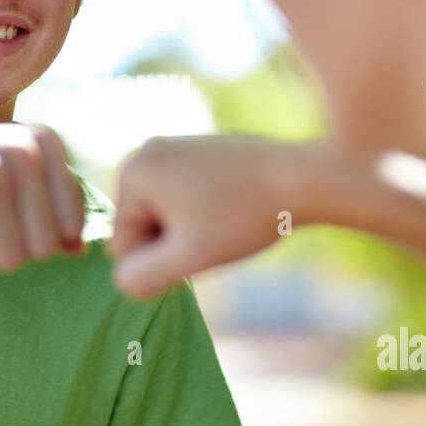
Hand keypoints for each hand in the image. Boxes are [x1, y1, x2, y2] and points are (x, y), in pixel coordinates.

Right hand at [0, 121, 84, 274]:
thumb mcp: (5, 179)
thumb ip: (48, 210)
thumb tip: (81, 252)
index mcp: (43, 142)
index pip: (73, 223)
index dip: (37, 231)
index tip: (3, 207)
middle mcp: (24, 153)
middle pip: (45, 247)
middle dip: (9, 246)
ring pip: (12, 260)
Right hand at [108, 135, 311, 297]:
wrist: (303, 177)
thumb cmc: (245, 217)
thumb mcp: (189, 258)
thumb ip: (142, 278)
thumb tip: (122, 279)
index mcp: (131, 173)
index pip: (125, 247)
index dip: (165, 256)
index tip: (203, 236)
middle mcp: (143, 151)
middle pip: (142, 228)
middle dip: (175, 240)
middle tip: (217, 228)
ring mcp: (170, 146)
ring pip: (165, 217)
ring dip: (191, 229)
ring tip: (227, 216)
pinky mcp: (195, 149)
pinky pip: (183, 199)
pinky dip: (204, 211)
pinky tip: (234, 204)